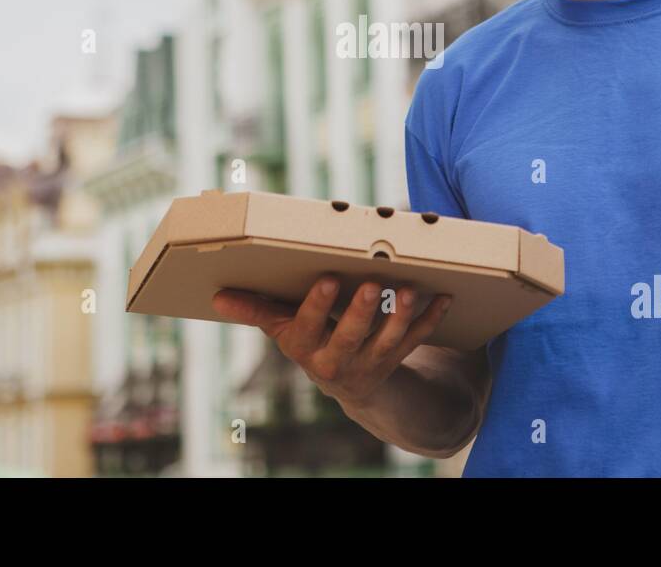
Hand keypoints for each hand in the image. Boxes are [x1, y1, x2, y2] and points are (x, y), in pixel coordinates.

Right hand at [210, 275, 451, 407]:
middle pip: (351, 336)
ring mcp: (371, 363)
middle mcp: (336, 361)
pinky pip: (417, 340)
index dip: (317, 305)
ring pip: (388, 341)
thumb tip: (218, 296)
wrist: (347, 382)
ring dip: (401, 315)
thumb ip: (255, 309)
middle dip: (362, 311)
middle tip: (371, 282)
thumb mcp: (281, 328)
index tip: (325, 279)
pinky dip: (431, 319)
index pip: (308, 326)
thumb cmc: (310, 339)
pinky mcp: (397, 359)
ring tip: (408, 289)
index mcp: (305, 347)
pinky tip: (443, 297)